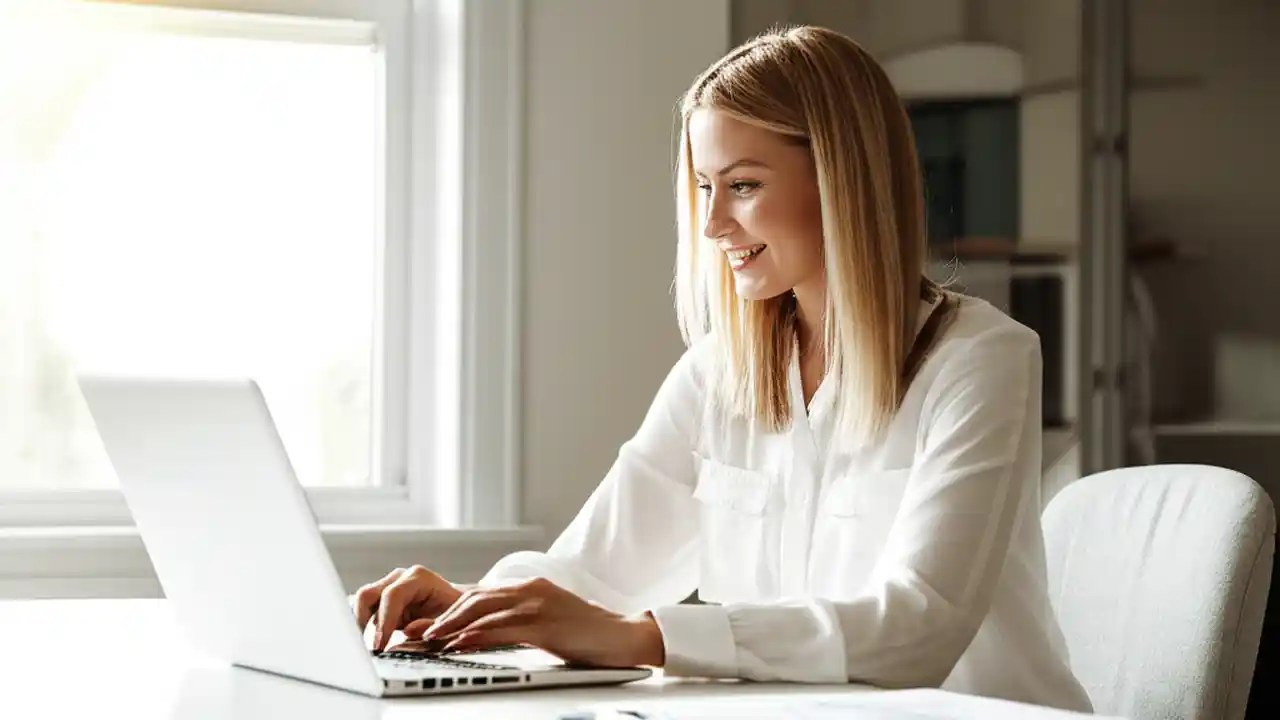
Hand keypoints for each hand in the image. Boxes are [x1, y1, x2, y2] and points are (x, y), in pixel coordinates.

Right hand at [352, 565, 465, 651]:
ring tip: (366, 648)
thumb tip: (407, 631)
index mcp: (419, 578)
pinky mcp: (381, 600)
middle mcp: (400, 578)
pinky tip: (368, 644)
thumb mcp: (450, 622)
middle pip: (368, 594)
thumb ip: (430, 625)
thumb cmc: (457, 614)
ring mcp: (388, 586)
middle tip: (367, 648)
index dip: (384, 621)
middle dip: (363, 622)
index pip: (392, 596)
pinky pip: (364, 611)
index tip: (380, 644)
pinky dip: (363, 627)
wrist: (458, 608)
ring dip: (360, 625)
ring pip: (362, 602)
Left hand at [415, 577, 664, 667]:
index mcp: (529, 587)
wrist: (623, 636)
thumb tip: (482, 633)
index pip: (480, 595)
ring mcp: (539, 605)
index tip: (426, 623)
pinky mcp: (546, 625)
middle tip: (418, 632)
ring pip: (485, 611)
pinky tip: (462, 643)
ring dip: (453, 626)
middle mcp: (530, 590)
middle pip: (475, 599)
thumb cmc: (586, 634)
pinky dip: (479, 635)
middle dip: (443, 616)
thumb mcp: (548, 619)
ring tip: (431, 639)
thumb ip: (518, 619)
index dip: (449, 609)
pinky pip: (504, 629)